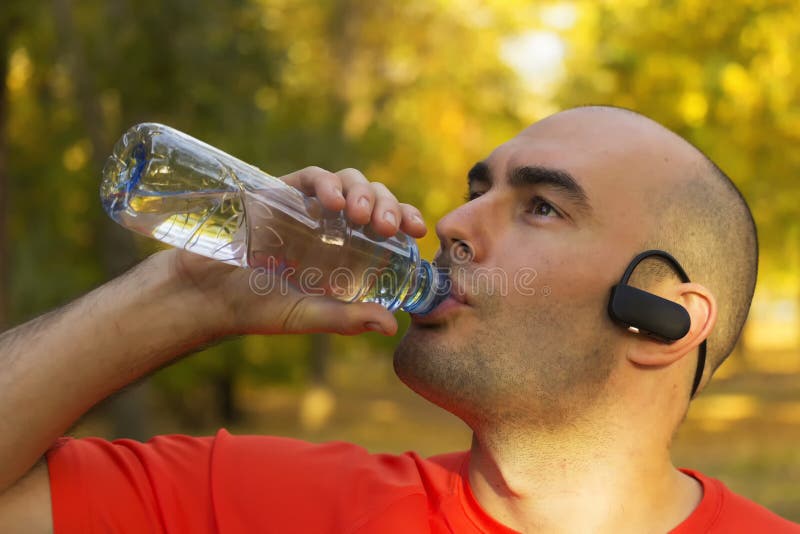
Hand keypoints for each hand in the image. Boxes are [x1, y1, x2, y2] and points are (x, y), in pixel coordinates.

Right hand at [161, 167, 427, 336]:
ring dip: (363, 192)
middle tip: (387, 228)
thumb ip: (345, 319)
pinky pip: (311, 177)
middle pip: (373, 198)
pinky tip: (333, 201)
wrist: (203, 294)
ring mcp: (306, 207)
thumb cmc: (255, 308)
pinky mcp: (279, 192)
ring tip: (362, 216)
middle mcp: (331, 224)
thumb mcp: (307, 315)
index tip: (418, 230)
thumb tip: (391, 325)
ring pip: (349, 181)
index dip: (406, 219)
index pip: (387, 225)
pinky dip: (326, 182)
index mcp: (346, 251)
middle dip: (388, 205)